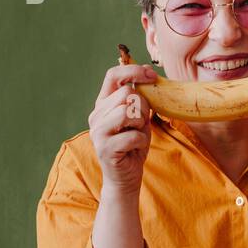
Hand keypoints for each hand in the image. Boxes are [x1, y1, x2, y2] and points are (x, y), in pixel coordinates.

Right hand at [89, 59, 156, 195]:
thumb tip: (149, 73)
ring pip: (127, 111)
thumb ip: (140, 99)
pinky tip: (135, 148)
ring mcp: (97, 132)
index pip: (113, 75)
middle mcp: (96, 115)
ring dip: (141, 124)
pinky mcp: (104, 148)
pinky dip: (141, 141)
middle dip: (142, 107)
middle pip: (126, 93)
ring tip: (137, 135)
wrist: (125, 177)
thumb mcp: (139, 118)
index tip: (152, 75)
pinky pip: (133, 135)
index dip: (133, 71)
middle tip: (140, 124)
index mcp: (103, 104)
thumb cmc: (133, 145)